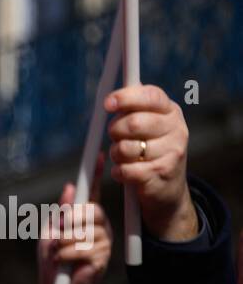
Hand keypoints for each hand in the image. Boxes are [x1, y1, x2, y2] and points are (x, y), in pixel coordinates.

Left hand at [38, 179, 112, 283]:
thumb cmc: (53, 263)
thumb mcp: (51, 233)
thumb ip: (61, 213)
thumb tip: (71, 187)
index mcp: (86, 218)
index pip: (94, 193)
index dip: (95, 175)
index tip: (96, 156)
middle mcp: (99, 227)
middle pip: (92, 210)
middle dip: (71, 220)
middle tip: (58, 234)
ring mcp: (104, 242)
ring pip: (85, 231)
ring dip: (64, 242)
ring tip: (58, 253)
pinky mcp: (103, 258)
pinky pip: (84, 248)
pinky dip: (66, 255)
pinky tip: (63, 263)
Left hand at [105, 84, 196, 239]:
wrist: (167, 186)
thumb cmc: (149, 149)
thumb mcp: (147, 124)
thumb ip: (133, 109)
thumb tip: (112, 100)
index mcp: (171, 111)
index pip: (151, 96)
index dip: (126, 98)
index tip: (107, 104)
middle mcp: (176, 129)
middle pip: (134, 122)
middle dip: (116, 130)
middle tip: (114, 136)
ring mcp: (172, 152)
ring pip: (127, 148)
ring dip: (116, 153)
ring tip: (122, 156)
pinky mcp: (161, 173)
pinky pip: (126, 170)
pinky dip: (118, 172)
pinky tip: (123, 172)